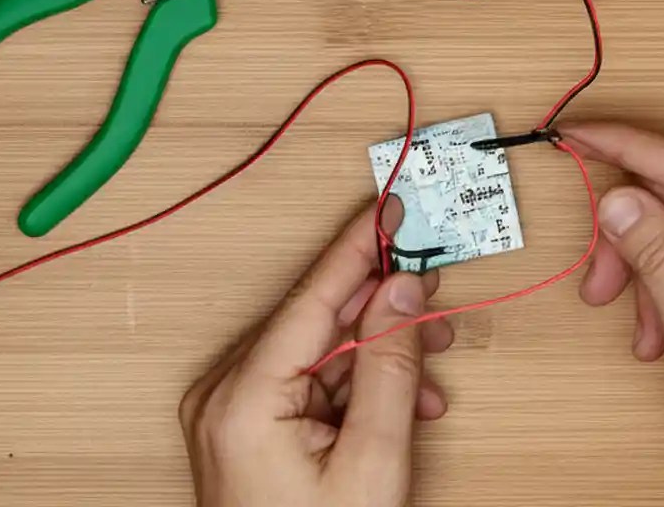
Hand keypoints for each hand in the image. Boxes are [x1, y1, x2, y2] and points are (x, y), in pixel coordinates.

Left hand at [179, 197, 454, 506]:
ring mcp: (235, 410)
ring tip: (430, 365)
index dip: (358, 246)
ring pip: (323, 349)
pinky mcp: (250, 425)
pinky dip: (361, 384)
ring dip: (382, 352)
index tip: (388, 204)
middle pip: (319, 319)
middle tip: (435, 292)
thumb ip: (390, 366)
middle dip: (385, 307)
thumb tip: (402, 290)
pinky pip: (314, 381)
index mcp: (245, 398)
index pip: (313, 296)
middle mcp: (228, 393)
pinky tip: (405, 400)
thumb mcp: (373, 460)